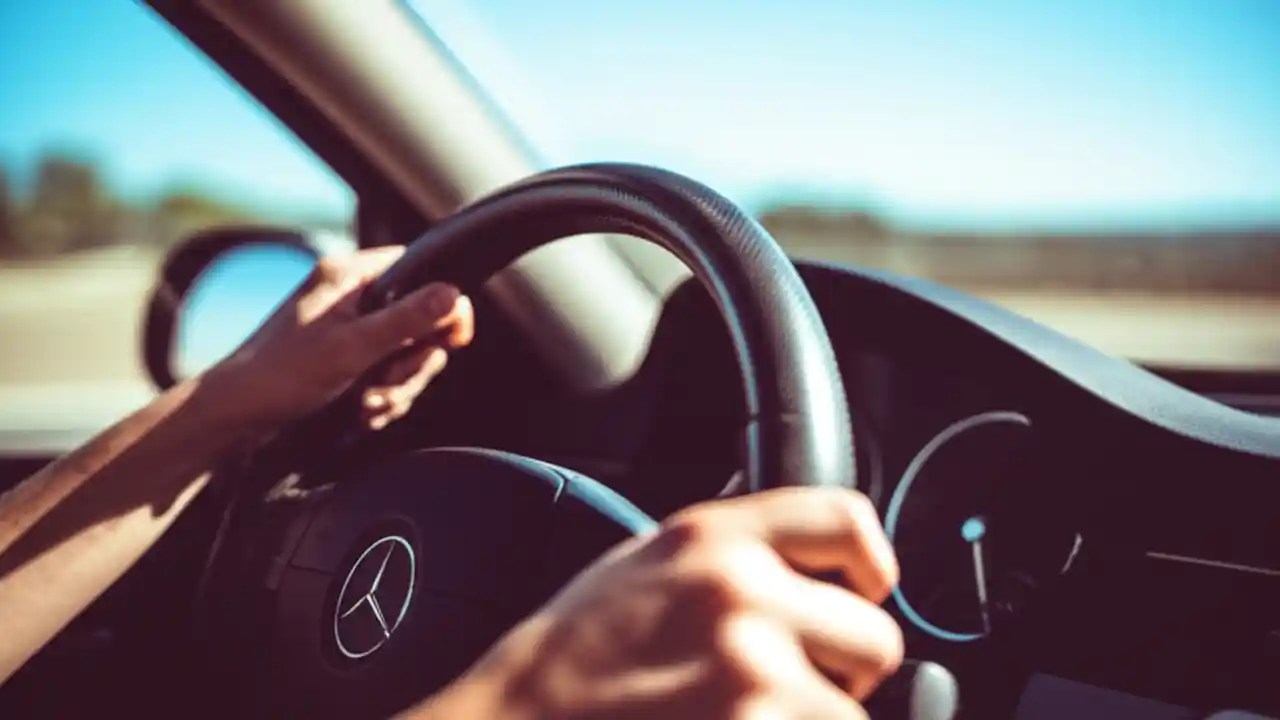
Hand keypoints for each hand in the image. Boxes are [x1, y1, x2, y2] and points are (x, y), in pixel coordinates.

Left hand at [208, 246, 473, 429]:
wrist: (235, 415)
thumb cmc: (280, 375)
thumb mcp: (353, 347)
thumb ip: (407, 320)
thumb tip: (453, 295)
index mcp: (349, 276)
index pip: (419, 271)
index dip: (443, 305)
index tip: (452, 338)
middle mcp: (351, 298)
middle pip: (420, 322)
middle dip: (412, 363)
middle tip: (388, 381)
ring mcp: (349, 331)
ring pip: (406, 356)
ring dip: (396, 387)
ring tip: (367, 405)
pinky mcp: (346, 361)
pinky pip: (387, 376)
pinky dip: (381, 398)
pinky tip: (361, 411)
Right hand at [420, 488, 901, 719]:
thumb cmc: (576, 655)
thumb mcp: (645, 560)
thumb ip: (729, 549)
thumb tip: (812, 558)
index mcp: (714, 537)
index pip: (845, 520)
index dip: (873, 563)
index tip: (869, 590)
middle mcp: (739, 596)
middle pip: (874, 638)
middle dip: (845, 672)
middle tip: (788, 688)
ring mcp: (748, 675)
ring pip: (851, 716)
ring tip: (747, 718)